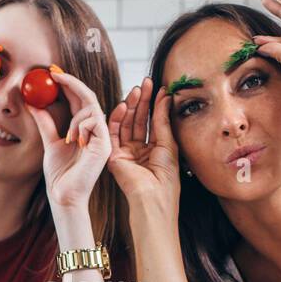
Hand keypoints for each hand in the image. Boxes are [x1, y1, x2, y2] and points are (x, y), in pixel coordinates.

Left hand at [27, 71, 111, 210]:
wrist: (64, 196)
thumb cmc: (59, 174)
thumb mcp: (49, 142)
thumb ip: (45, 122)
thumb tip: (33, 103)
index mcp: (83, 129)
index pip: (78, 99)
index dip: (67, 84)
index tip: (51, 72)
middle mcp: (95, 131)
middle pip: (88, 97)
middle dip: (72, 82)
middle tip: (54, 73)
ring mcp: (102, 137)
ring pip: (92, 108)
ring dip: (76, 117)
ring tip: (67, 137)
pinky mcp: (105, 145)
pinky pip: (94, 121)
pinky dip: (81, 126)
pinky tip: (73, 141)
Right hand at [107, 78, 179, 208]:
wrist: (153, 198)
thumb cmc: (166, 178)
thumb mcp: (168, 144)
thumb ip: (163, 120)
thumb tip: (165, 97)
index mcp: (153, 150)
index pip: (151, 122)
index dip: (155, 104)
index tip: (160, 87)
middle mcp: (137, 150)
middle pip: (138, 120)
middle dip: (142, 101)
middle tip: (146, 83)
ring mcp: (124, 153)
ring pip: (126, 124)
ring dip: (131, 105)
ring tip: (138, 89)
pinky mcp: (112, 156)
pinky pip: (113, 133)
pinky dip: (117, 118)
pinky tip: (125, 104)